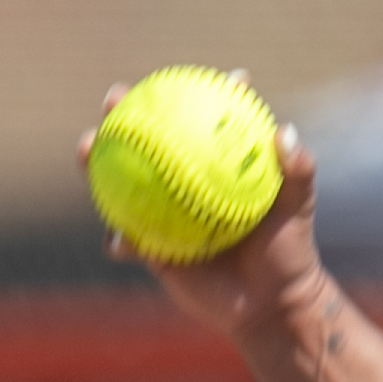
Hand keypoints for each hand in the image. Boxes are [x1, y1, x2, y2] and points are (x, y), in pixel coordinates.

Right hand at [78, 76, 334, 346]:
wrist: (272, 304)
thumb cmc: (289, 255)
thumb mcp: (296, 213)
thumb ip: (297, 174)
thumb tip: (283, 132)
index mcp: (217, 170)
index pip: (206, 124)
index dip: (205, 94)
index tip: (218, 77)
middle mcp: (185, 183)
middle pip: (146, 141)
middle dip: (123, 114)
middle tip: (115, 97)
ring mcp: (164, 213)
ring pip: (119, 181)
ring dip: (94, 161)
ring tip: (85, 145)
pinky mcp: (152, 247)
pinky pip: (127, 239)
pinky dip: (121, 239)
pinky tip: (120, 240)